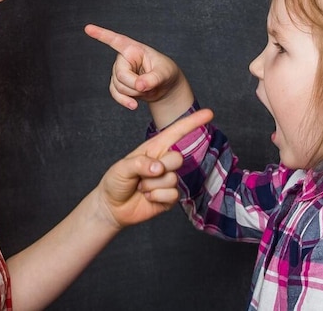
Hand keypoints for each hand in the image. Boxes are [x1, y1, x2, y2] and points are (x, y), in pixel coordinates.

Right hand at [85, 24, 190, 109]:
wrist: (164, 87)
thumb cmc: (166, 72)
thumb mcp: (165, 73)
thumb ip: (153, 78)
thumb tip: (139, 85)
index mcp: (134, 49)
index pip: (116, 41)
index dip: (101, 35)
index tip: (87, 28)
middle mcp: (123, 58)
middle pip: (120, 75)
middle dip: (135, 85)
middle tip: (149, 87)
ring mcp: (118, 71)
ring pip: (118, 86)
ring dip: (134, 93)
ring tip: (147, 89)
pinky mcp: (117, 84)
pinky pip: (115, 94)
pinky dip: (124, 101)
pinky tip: (134, 105)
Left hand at [97, 108, 213, 228]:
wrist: (113, 207)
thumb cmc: (115, 182)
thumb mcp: (122, 168)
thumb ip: (140, 164)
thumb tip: (160, 168)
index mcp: (153, 148)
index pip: (176, 133)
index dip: (192, 123)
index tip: (209, 113)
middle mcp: (163, 162)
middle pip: (177, 158)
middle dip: (160, 168)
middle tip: (141, 176)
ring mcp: (168, 179)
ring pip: (172, 179)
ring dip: (152, 186)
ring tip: (140, 187)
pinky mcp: (170, 197)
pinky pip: (172, 195)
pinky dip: (156, 197)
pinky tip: (147, 197)